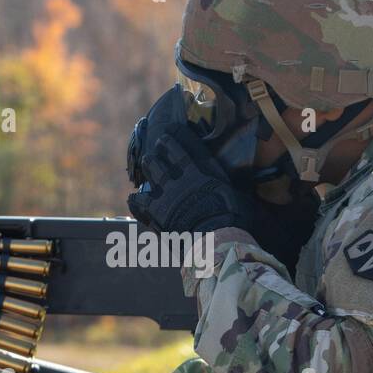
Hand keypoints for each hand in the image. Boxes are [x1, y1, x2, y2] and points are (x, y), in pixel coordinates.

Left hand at [127, 89, 253, 234]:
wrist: (213, 240)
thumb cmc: (232, 219)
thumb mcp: (236, 197)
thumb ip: (229, 188)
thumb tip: (239, 188)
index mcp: (200, 175)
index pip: (184, 151)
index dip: (174, 140)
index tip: (168, 132)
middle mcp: (180, 182)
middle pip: (162, 163)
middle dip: (158, 153)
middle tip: (155, 149)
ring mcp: (166, 198)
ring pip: (151, 177)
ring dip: (148, 168)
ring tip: (146, 163)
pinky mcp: (157, 216)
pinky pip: (140, 204)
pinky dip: (136, 200)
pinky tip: (133, 198)